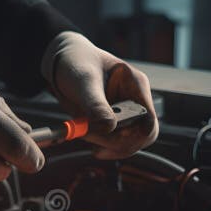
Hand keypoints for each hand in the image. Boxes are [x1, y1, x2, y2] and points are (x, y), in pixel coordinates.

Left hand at [41, 32, 158, 158]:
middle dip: (119, 143)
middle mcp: (135, 101)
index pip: (149, 118)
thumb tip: (108, 128)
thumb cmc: (75, 63)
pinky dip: (104, 147)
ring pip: (129, 142)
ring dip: (108, 146)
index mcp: (136, 84)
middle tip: (94, 140)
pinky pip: (116, 143)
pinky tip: (89, 141)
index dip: (136, 134)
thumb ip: (96, 104)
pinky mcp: (113, 123)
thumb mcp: (84, 82)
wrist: (61, 66)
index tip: (112, 137)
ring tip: (85, 135)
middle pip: (142, 136)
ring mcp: (125, 114)